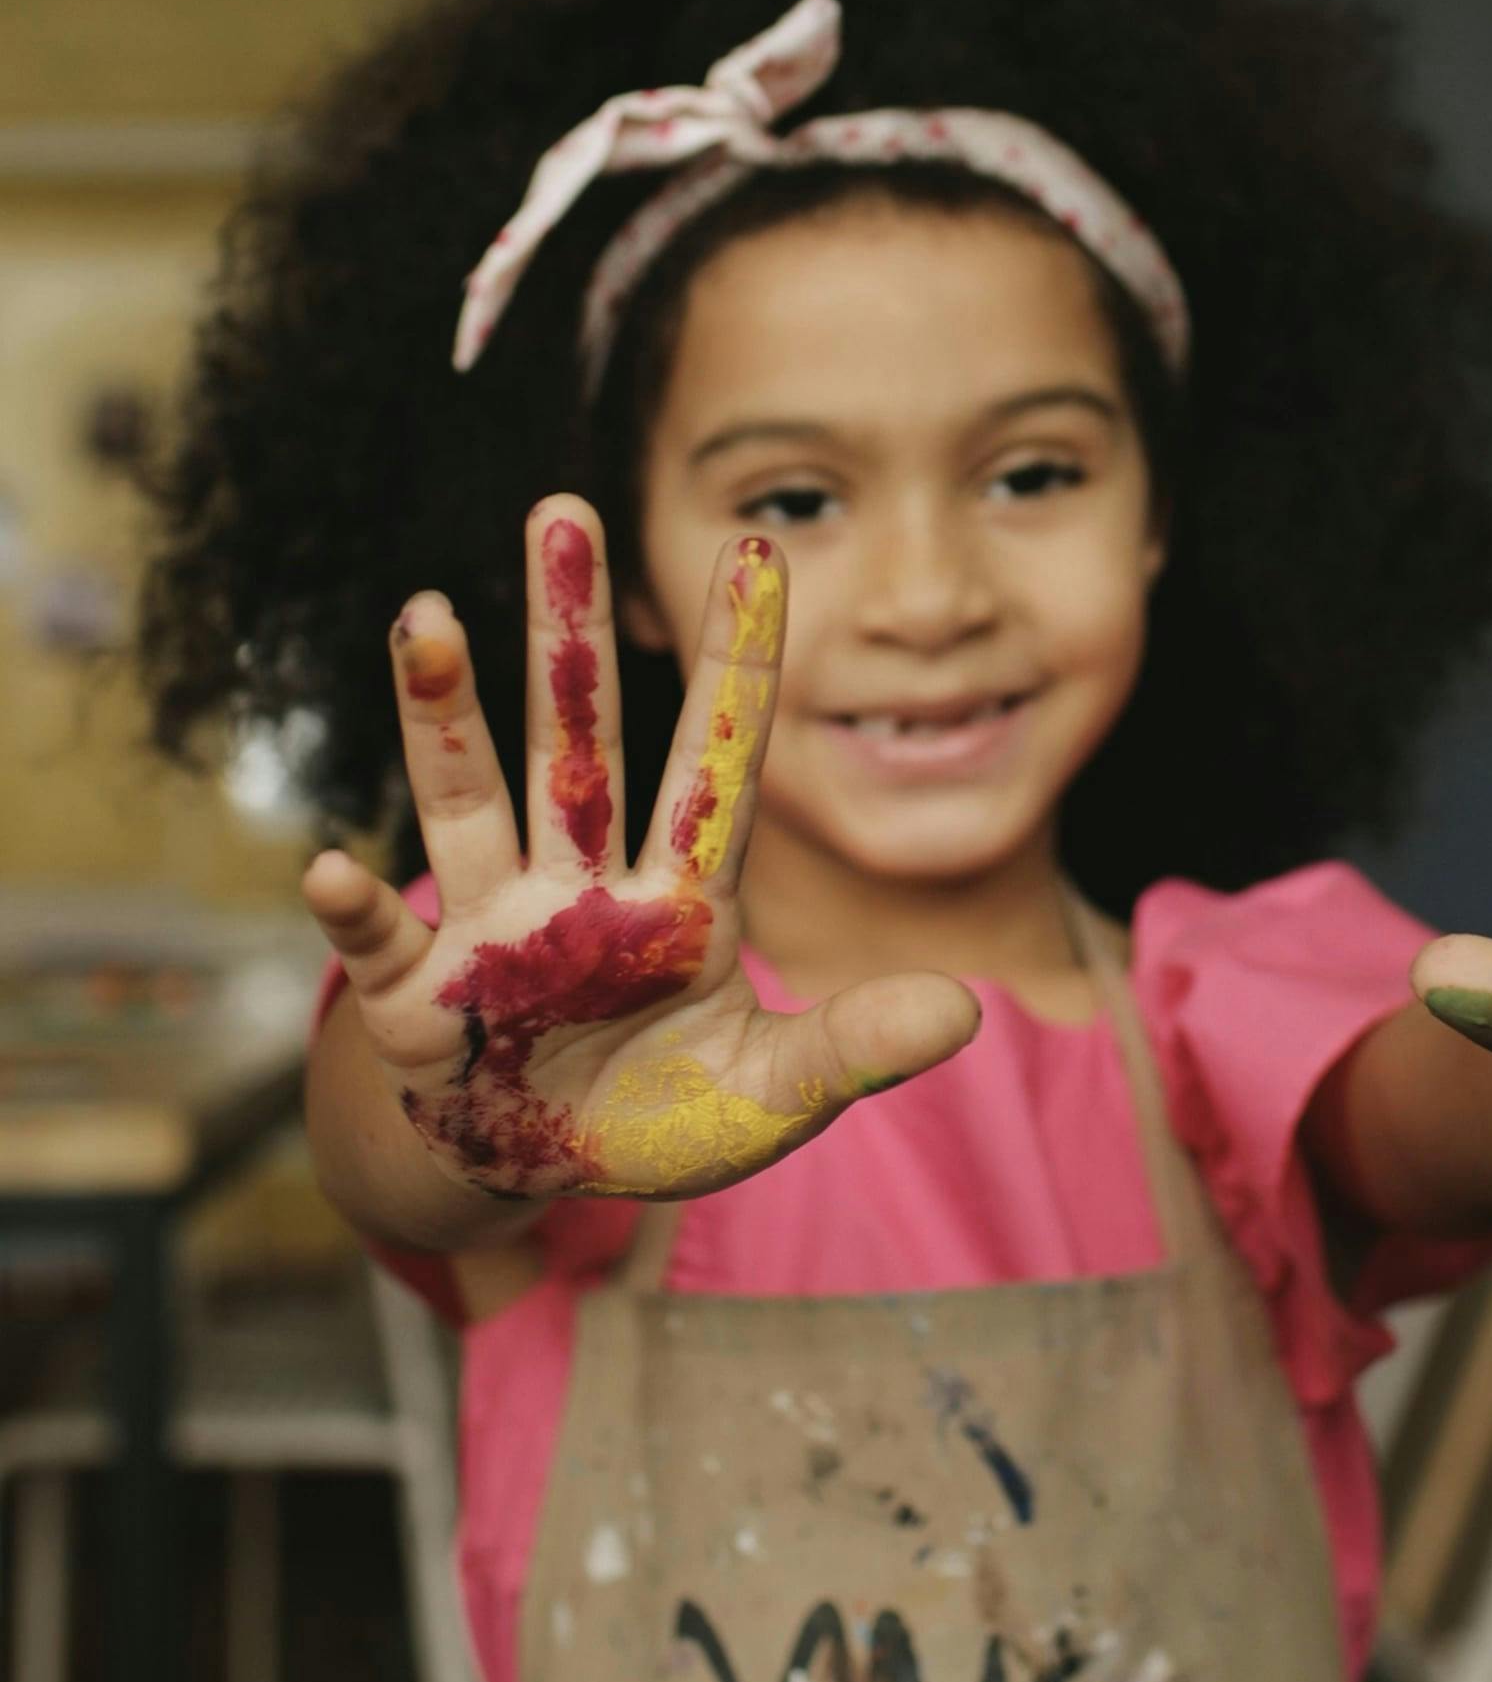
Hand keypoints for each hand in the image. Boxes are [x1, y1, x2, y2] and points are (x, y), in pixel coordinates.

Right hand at [301, 498, 978, 1204]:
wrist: (541, 1173)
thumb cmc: (659, 1114)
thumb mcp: (770, 1094)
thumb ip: (852, 1048)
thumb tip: (968, 1009)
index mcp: (677, 899)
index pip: (716, 761)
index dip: (736, 662)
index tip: (760, 547)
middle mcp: (578, 885)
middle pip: (577, 741)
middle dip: (568, 631)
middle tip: (563, 508)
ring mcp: (493, 929)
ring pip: (468, 799)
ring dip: (443, 712)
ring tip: (427, 615)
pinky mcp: (418, 998)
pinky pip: (381, 943)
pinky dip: (356, 911)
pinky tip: (332, 868)